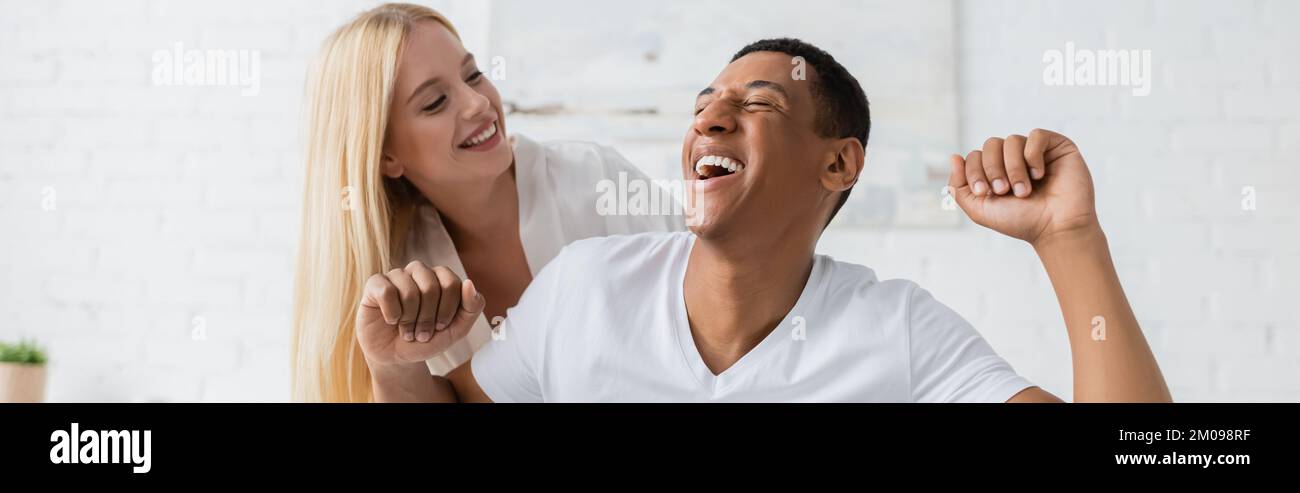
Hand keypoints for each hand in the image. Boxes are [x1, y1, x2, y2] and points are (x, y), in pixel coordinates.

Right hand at [355, 261, 483, 369]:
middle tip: (422, 332)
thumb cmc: (427, 340)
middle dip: (428, 318)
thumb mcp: (456, 330)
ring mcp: (396, 276)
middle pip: (430, 287)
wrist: (396, 357)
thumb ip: (471, 308)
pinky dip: (392, 313)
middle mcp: (419, 272)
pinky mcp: (375, 284)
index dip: (447, 310)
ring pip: (408, 291)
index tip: (441, 326)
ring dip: (409, 319)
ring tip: (407, 330)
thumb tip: (469, 283)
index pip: (452, 283)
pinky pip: (386, 291)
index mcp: (441, 277)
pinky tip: (391, 320)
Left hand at [948, 128, 1099, 245]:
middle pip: (991, 144)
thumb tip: (954, 156)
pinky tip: (1039, 175)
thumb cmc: (1021, 220)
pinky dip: (1033, 155)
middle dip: (993, 168)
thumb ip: (959, 186)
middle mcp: (1014, 159)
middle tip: (1003, 190)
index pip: (975, 156)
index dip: (974, 172)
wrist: (1056, 228)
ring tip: (1024, 190)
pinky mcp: (1057, 147)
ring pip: (1012, 140)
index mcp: (996, 171)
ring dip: (1014, 167)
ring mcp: (1036, 151)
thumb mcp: (979, 209)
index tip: (984, 193)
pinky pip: (1036, 135)